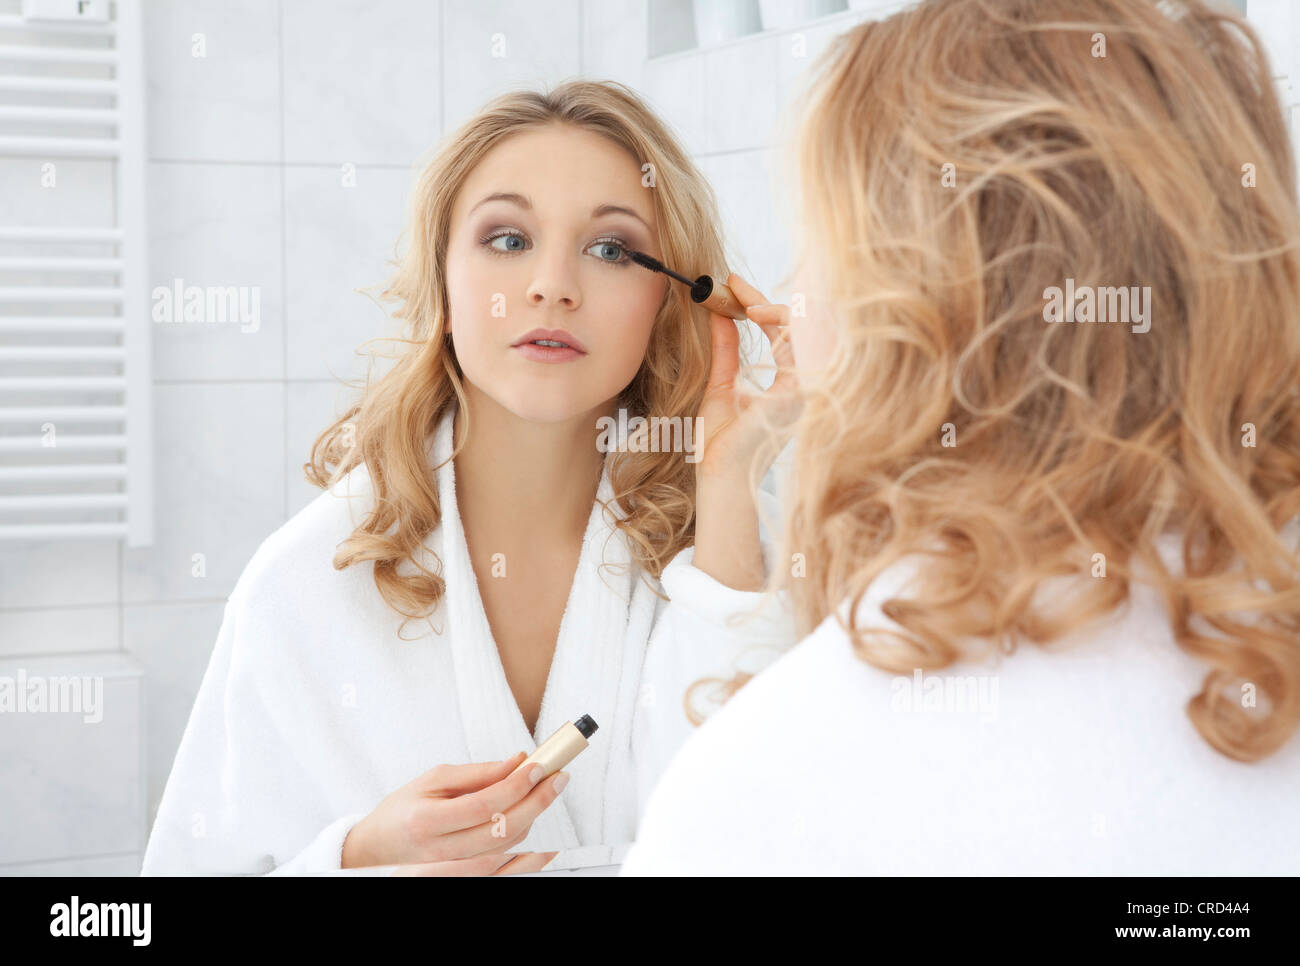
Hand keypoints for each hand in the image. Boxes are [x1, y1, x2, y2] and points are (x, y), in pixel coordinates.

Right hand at [341, 751, 566, 874]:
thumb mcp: (433, 780)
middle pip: (501, 829)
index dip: (515, 785)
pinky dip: (529, 855)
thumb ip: (477, 773)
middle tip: (557, 778)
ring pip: (506, 849)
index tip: (538, 766)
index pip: (483, 804)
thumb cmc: (404, 808)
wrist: (378, 848)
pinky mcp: (465, 877)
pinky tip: (547, 840)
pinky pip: (505, 869)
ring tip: (545, 793)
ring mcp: (452, 869)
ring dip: (533, 819)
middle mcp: (440, 850)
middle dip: (536, 801)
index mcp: (428, 820)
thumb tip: (517, 762)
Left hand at [695, 273, 799, 483]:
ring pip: (803, 331)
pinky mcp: (798, 394)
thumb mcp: (721, 384)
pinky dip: (779, 323)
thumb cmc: (720, 443)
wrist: (717, 476)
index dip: (759, 304)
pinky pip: (799, 345)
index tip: (731, 283)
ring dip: (772, 307)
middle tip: (732, 284)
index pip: (782, 334)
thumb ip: (726, 349)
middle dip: (765, 300)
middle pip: (798, 327)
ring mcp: (804, 390)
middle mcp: (802, 386)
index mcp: (786, 385)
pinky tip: (754, 314)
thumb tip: (719, 313)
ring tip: (741, 299)